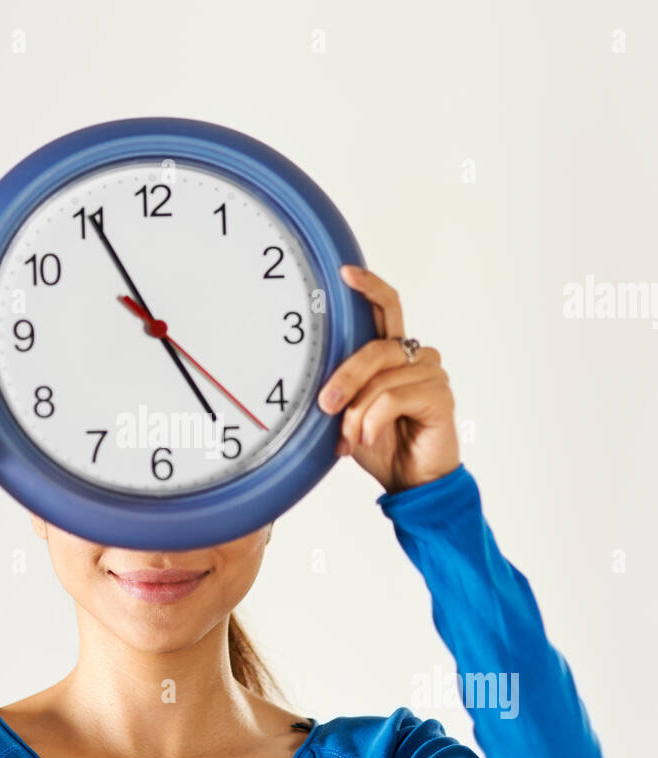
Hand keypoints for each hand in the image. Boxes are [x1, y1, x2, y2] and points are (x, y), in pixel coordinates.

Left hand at [316, 265, 459, 494]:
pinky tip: (369, 438)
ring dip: (357, 411)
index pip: (387, 308)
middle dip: (345, 377)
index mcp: (394, 355)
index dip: (369, 287)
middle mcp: (416, 357)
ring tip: (349, 437)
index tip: (345, 273)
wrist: (410, 484)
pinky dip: (373, 420)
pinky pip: (393, 397)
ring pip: (381, 377)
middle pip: (376, 346)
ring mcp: (431, 375)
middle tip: (325, 405)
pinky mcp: (440, 396)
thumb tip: (318, 381)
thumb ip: (343, 389)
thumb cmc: (382, 447)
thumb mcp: (350, 413)